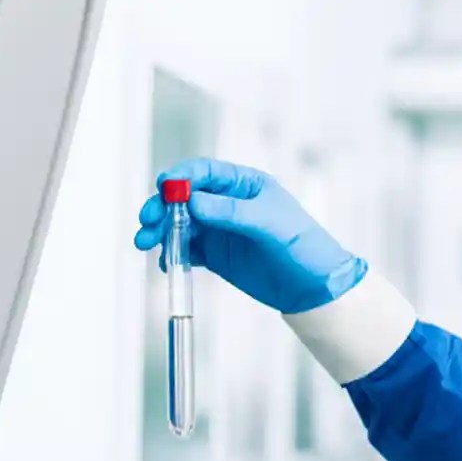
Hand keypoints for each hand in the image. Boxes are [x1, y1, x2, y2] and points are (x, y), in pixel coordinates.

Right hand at [135, 158, 366, 313]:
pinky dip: (172, 254)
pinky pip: (186, 250)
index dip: (181, 177)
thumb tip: (192, 200)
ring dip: (160, 231)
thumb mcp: (270, 225)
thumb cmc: (303, 247)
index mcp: (245, 185)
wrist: (315, 288)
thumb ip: (231, 212)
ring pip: (179, 224)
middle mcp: (227, 203)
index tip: (164, 187)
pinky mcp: (216, 255)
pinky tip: (165, 262)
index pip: (205, 172)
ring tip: (146, 243)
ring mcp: (219, 229)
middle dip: (161, 207)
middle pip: (183, 198)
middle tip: (147, 221)